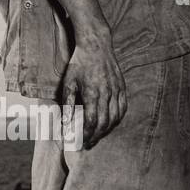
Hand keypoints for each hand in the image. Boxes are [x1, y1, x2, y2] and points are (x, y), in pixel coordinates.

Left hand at [60, 31, 126, 148]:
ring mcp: (117, 90)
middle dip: (96, 136)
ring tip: (98, 136)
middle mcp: (107, 93)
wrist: (96, 45)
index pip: (91, 121)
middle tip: (88, 144)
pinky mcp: (122, 87)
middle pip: (104, 123)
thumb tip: (66, 123)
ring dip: (106, 130)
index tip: (81, 142)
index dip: (87, 134)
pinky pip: (123, 108)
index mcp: (92, 93)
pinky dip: (117, 119)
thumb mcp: (68, 82)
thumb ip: (68, 104)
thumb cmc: (79, 64)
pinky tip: (110, 123)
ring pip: (115, 118)